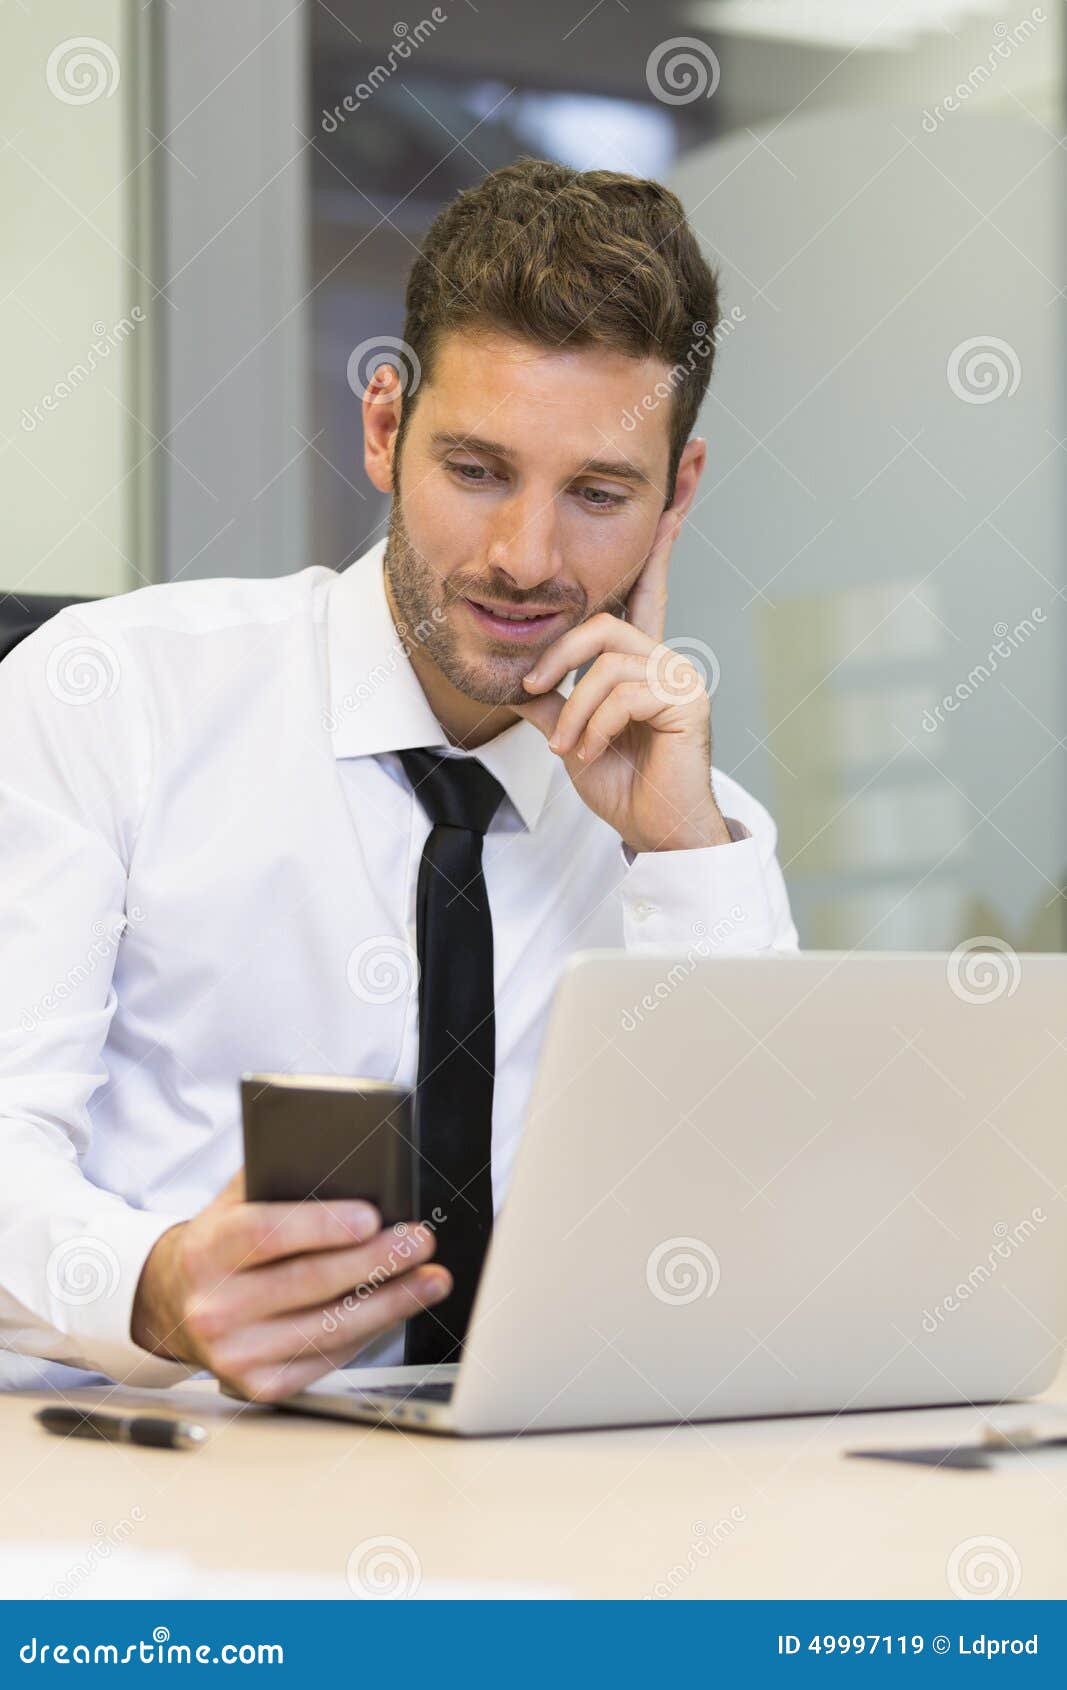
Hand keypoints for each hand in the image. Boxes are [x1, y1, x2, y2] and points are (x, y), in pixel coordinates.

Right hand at [130, 1169, 451, 1401]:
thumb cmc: (221, 1243)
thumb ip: (278, 1179)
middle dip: (375, 1262)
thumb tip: (348, 1161)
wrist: (175, 1303)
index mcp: (206, 1251)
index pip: (266, 1233)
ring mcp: (236, 1353)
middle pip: (308, 1282)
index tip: (372, 1217)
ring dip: (391, 1302)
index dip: (322, 1225)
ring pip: (328, 1328)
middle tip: (419, 1241)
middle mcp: (215, 1307)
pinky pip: (328, 1357)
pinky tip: (398, 1308)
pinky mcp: (260, 1385)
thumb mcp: (234, 1202)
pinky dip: (370, 1332)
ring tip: (431, 1278)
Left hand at [513, 513, 729, 853]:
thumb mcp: (572, 735)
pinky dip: (594, 726)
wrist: (656, 830)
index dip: (655, 551)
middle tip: (531, 691)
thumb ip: (550, 701)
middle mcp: (665, 661)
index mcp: (641, 663)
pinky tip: (590, 752)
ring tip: (567, 747)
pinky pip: (623, 693)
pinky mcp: (687, 702)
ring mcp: (680, 679)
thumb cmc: (625, 785)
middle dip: (556, 657)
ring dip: (573, 710)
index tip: (669, 507)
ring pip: (606, 663)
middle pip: (602, 625)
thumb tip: (513, 682)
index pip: (644, 595)